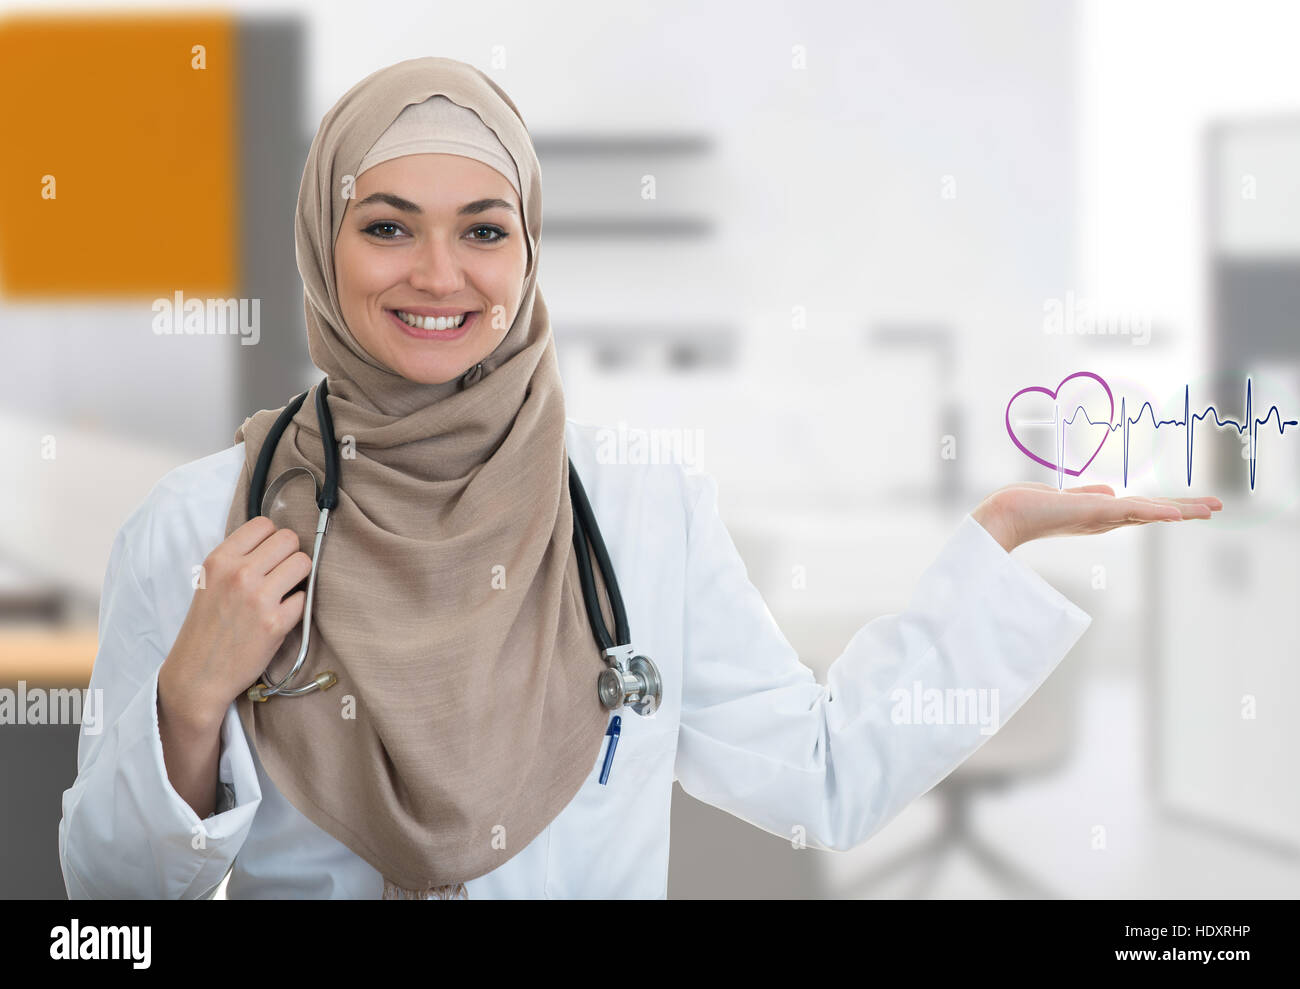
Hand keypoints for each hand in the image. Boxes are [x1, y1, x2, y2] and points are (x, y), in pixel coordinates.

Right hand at [159, 515, 312, 729]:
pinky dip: (296, 607)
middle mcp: (239, 574)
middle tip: (280, 574)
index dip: (272, 539)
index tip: (269, 555)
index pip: (264, 524)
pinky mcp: (276, 623)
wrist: (198, 674)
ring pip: (303, 563)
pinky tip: (279, 617)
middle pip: (289, 539)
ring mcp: (259, 598)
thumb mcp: (210, 582)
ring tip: (282, 593)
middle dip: (289, 555)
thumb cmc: (206, 628)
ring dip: (298, 577)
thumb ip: (237, 559)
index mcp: (219, 560)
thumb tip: (276, 540)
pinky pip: (304, 598)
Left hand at [971, 482, 1222, 552]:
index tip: (1196, 506)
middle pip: (1154, 513)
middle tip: (1218, 508)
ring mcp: (1102, 517)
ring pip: (1149, 512)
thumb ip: (1090, 496)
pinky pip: (1130, 511)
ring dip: (1180, 510)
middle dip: (1186, 510)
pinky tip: (1175, 513)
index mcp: (1103, 515)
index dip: (1170, 507)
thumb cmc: (1032, 508)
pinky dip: (1154, 512)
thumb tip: (1111, 491)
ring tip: (1210, 509)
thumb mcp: (1068, 499)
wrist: (1008, 514)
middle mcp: (1106, 519)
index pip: (1144, 509)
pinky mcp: (1094, 513)